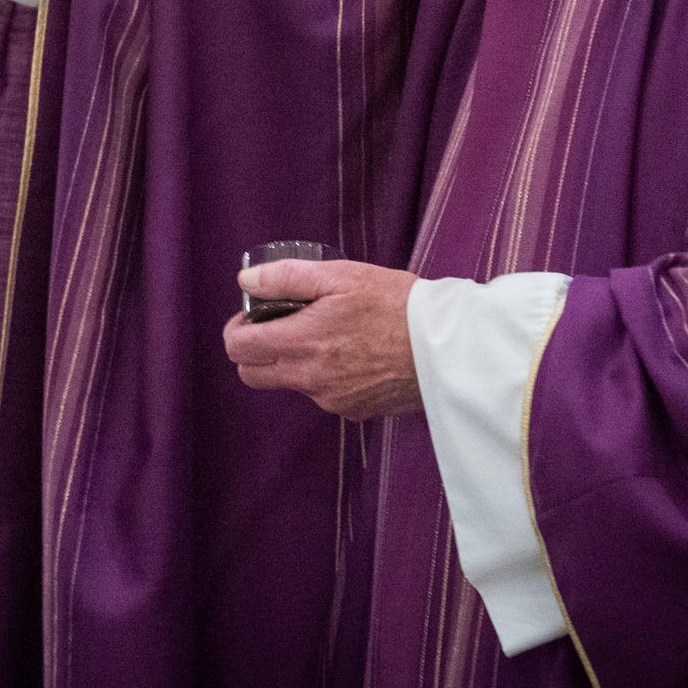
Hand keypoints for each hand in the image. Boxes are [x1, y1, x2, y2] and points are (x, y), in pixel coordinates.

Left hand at [221, 259, 421, 420]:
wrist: (449, 348)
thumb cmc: (398, 305)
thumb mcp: (342, 276)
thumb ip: (287, 277)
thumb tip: (247, 280)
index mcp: (303, 342)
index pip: (239, 349)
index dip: (238, 330)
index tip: (254, 315)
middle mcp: (311, 379)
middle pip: (253, 374)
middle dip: (255, 351)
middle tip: (280, 325)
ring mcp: (332, 399)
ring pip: (289, 384)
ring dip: (292, 362)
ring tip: (327, 334)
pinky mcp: (354, 411)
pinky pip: (323, 395)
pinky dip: (324, 376)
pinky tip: (352, 354)